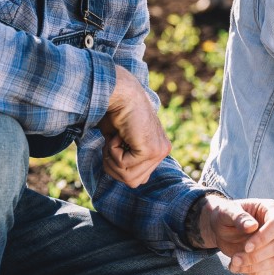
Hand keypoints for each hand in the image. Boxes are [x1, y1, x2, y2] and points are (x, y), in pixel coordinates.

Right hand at [98, 67, 170, 187]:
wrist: (120, 92)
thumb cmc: (115, 111)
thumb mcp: (121, 140)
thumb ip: (127, 157)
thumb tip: (124, 176)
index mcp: (159, 149)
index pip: (139, 178)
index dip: (120, 167)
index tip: (114, 147)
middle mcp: (163, 151)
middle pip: (133, 182)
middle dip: (114, 167)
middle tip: (111, 145)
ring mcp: (159, 151)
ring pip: (128, 177)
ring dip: (112, 160)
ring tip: (114, 139)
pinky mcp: (150, 150)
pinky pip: (124, 165)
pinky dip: (113, 151)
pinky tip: (118, 134)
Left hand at [200, 197, 273, 274]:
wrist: (223, 230)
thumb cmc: (226, 216)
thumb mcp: (226, 212)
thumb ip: (238, 217)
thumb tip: (252, 226)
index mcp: (271, 209)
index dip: (263, 238)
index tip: (246, 248)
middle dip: (255, 256)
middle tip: (234, 259)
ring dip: (253, 267)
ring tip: (233, 265)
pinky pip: (273, 270)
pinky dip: (255, 273)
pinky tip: (239, 268)